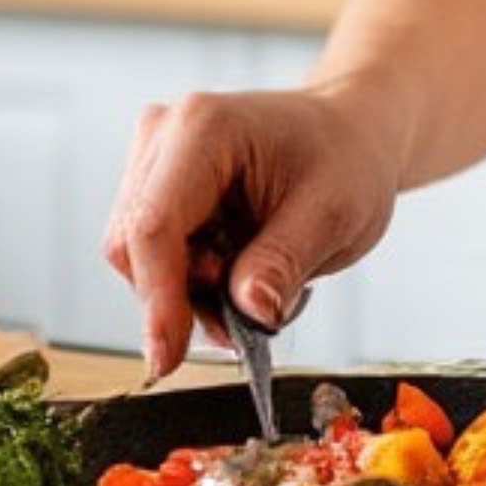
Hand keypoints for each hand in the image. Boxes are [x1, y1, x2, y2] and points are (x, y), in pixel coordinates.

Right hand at [102, 86, 401, 381]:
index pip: (154, 226)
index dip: (157, 299)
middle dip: (180, 297)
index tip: (167, 357)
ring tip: (253, 284)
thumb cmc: (344, 159)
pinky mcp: (157, 183)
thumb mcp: (333, 215)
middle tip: (244, 319)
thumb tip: (250, 312)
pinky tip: (236, 267)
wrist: (350, 134)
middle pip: (135, 246)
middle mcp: (165, 134)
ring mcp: (155, 157)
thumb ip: (283, 264)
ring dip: (188, 291)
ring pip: (138, 256)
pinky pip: (151, 252)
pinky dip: (190, 278)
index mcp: (205, 129)